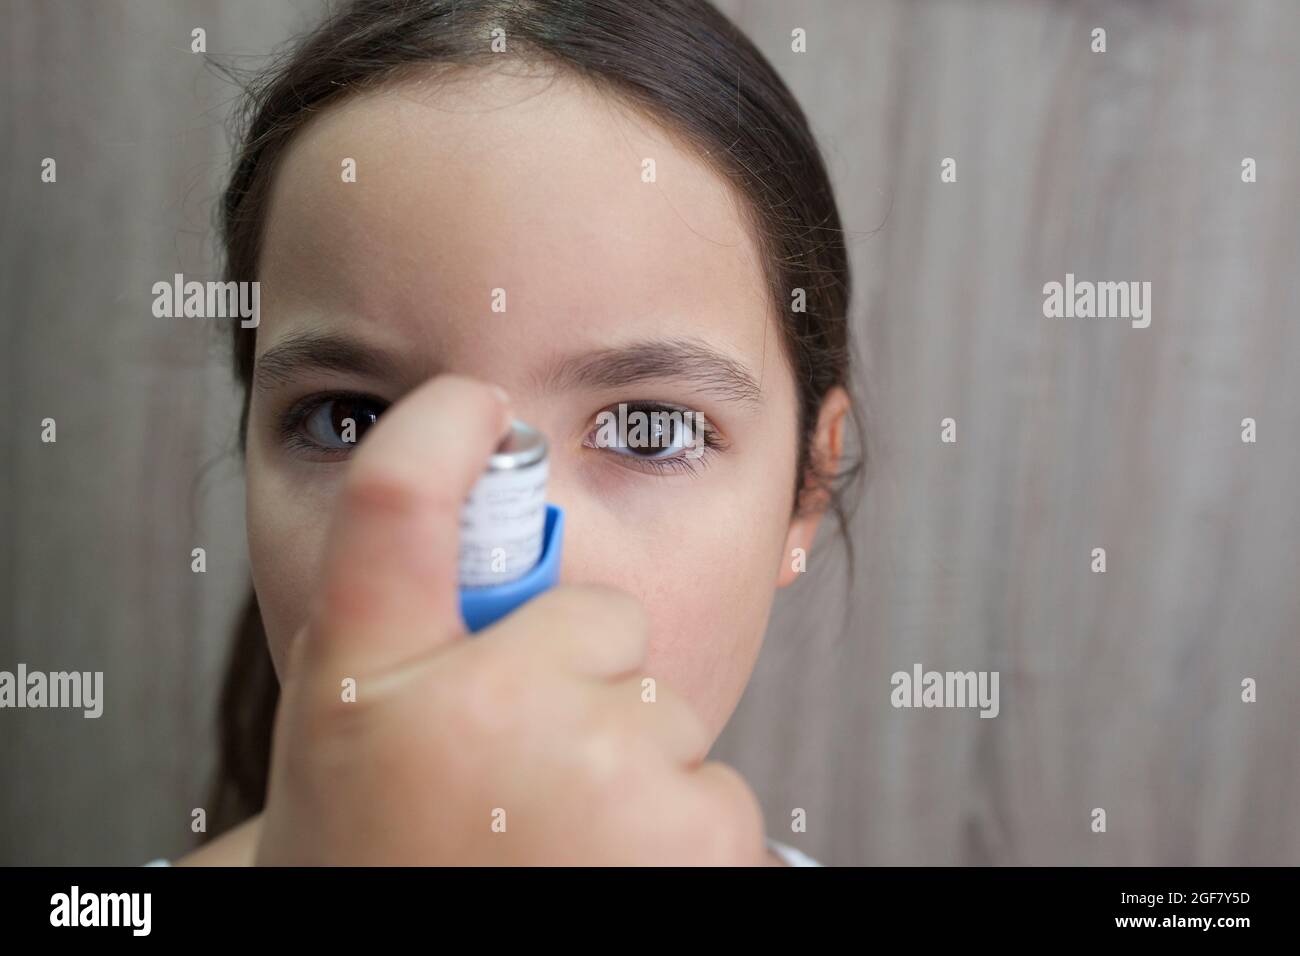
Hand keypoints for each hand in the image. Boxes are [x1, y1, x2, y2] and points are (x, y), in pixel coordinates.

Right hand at [253, 375, 767, 864]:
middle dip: (578, 682)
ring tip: (556, 849)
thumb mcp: (356, 744)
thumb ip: (409, 630)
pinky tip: (611, 879)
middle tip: (516, 780)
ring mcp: (598, 771)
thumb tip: (485, 500)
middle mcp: (479, 713)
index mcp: (371, 686)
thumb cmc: (391, 861)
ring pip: (660, 709)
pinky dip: (679, 833)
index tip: (473, 405)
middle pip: (593, 616)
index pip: (394, 501)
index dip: (440, 430)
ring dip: (626, 769)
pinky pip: (712, 784)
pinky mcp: (698, 832)